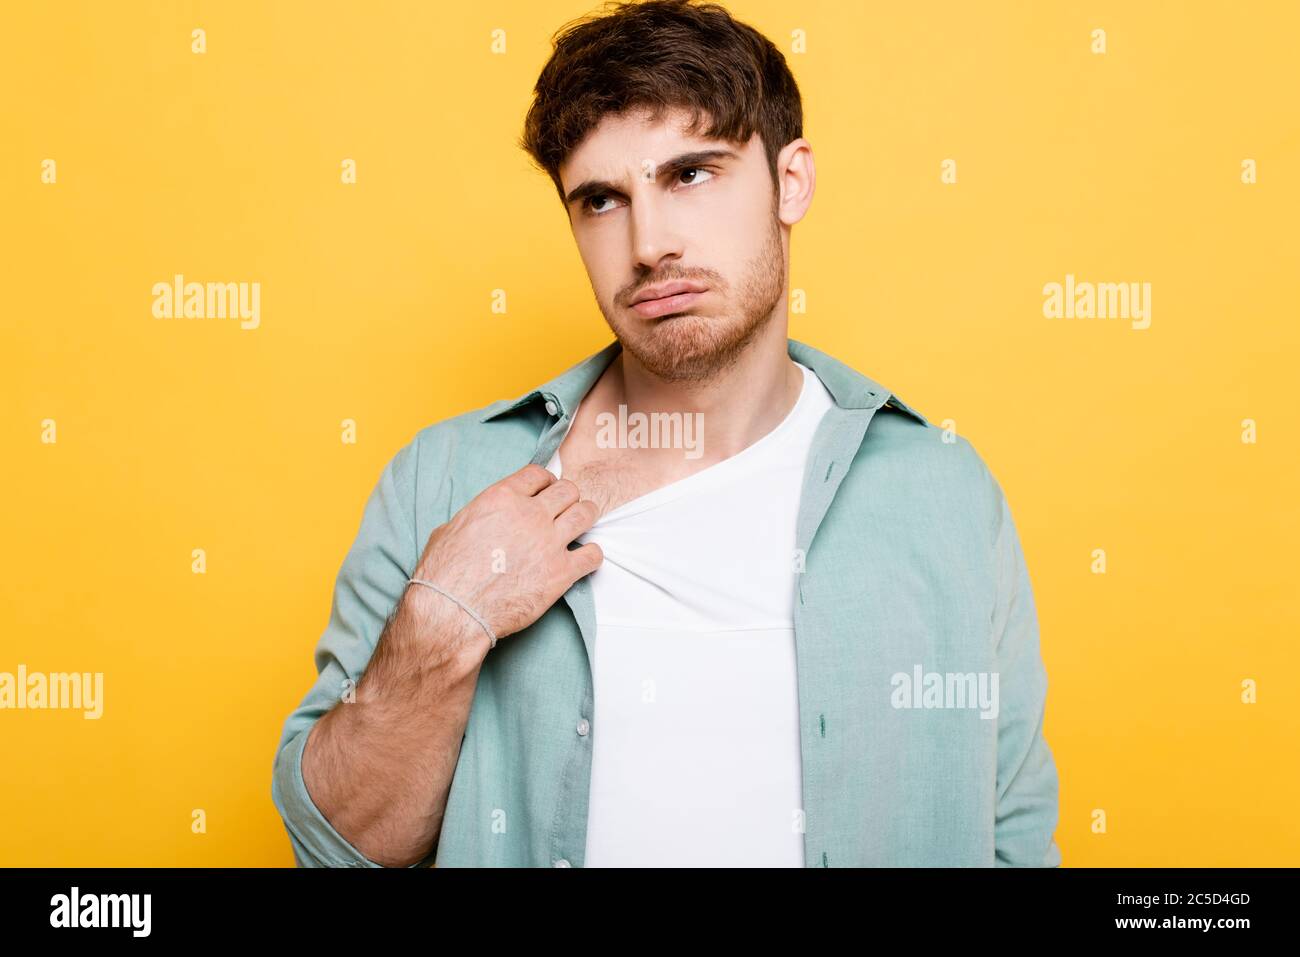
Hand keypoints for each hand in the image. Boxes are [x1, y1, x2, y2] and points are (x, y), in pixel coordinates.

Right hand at [408, 463, 602, 649]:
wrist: (454, 610)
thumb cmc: (445, 574)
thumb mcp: (451, 529)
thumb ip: (475, 517)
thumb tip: (478, 522)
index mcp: (502, 498)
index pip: (538, 474)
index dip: (545, 482)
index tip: (546, 491)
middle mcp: (531, 514)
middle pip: (568, 490)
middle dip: (568, 497)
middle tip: (564, 510)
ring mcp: (549, 542)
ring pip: (586, 513)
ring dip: (586, 517)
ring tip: (581, 526)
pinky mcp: (561, 573)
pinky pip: (593, 555)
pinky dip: (592, 555)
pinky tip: (583, 559)